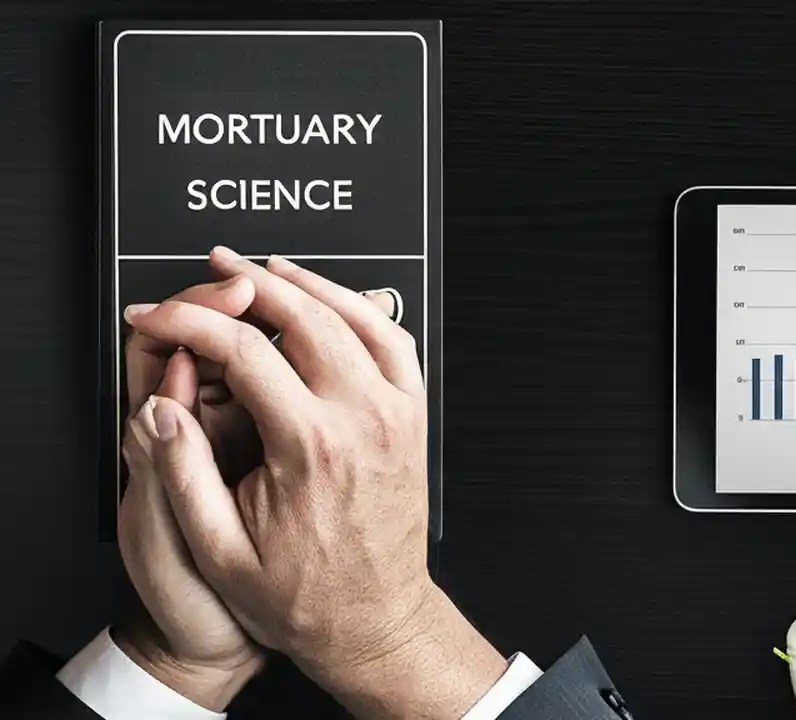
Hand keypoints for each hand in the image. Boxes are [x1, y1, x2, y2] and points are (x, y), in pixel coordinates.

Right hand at [124, 247, 505, 719]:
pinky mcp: (412, 419)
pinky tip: (335, 301)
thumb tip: (161, 410)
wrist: (372, 620)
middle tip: (214, 270)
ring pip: (358, 318)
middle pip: (306, 316)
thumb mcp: (220, 548)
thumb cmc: (304, 593)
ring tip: (268, 270)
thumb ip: (182, 474)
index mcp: (310, 446)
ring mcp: (396, 415)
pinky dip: (363, 311)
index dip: (190, 321)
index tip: (160, 316)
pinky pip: (396, 343)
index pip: (244, 349)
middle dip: (251, 283)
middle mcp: (361, 420)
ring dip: (311, 284)